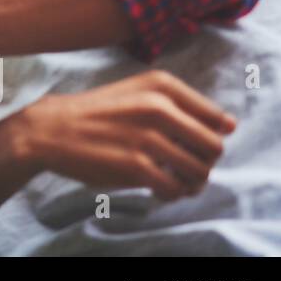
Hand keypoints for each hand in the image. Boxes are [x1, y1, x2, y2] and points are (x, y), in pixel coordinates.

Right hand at [18, 70, 235, 200]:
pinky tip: (156, 189)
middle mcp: (158, 107)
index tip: (191, 145)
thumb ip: (181, 105)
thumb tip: (230, 125)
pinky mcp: (135, 166)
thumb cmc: (96, 113)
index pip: (217, 119)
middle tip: (182, 167)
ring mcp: (147, 137)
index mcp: (161, 85)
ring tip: (171, 181)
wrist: (49, 129)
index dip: (209, 137)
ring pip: (199, 172)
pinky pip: (176, 189)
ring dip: (190, 183)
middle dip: (203, 163)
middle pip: (214, 147)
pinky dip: (171, 195)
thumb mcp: (136, 91)